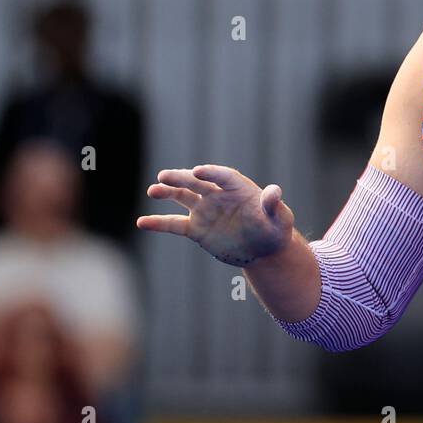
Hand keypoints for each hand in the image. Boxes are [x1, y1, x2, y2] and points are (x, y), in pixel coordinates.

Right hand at [137, 164, 296, 265]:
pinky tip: (141, 222)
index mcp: (238, 188)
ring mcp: (205, 211)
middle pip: (196, 183)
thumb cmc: (275, 229)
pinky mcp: (197, 229)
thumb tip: (274, 191)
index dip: (211, 173)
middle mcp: (218, 195)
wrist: (264, 250)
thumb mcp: (280, 218)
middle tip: (163, 176)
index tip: (198, 171)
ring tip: (152, 190)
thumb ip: (274, 204)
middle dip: (181, 178)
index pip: (222, 176)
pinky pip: (174, 224)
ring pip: (182, 197)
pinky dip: (158, 223)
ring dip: (167, 192)